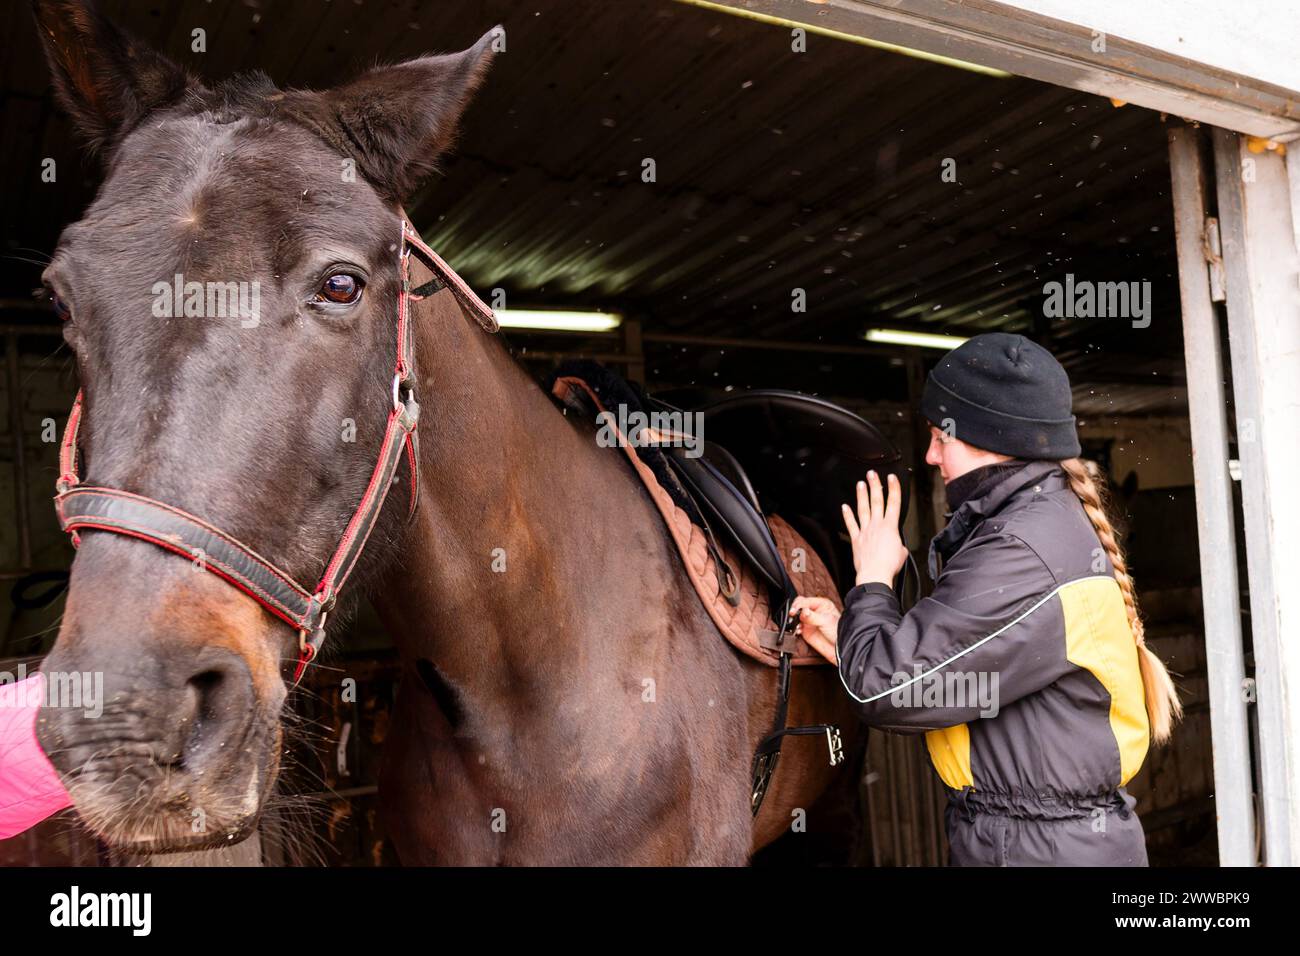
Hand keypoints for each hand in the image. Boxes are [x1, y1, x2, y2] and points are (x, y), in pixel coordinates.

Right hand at [789, 596, 840, 663]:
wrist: (838, 648)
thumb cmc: (839, 632)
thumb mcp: (826, 621)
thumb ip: (813, 616)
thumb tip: (803, 611)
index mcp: (821, 604)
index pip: (806, 601)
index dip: (799, 605)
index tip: (794, 610)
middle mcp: (814, 611)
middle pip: (799, 606)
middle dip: (794, 610)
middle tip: (792, 615)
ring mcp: (809, 621)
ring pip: (796, 616)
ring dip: (793, 620)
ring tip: (795, 624)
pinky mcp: (806, 630)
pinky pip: (796, 627)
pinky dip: (794, 628)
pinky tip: (798, 630)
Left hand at [843, 470, 908, 587]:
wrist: (875, 574)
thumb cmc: (889, 565)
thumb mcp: (902, 552)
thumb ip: (899, 545)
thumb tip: (897, 547)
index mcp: (890, 527)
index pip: (894, 503)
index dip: (893, 489)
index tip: (892, 478)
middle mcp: (877, 525)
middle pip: (876, 501)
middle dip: (875, 485)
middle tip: (872, 474)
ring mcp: (865, 531)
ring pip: (863, 509)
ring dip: (862, 495)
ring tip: (860, 484)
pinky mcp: (856, 539)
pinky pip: (851, 524)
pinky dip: (847, 515)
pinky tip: (845, 507)